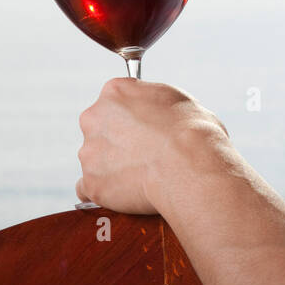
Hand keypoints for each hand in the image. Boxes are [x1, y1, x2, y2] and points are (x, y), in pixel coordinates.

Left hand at [76, 77, 231, 213]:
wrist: (189, 166)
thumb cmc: (195, 133)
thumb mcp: (179, 101)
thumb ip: (155, 105)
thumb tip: (158, 115)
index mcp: (116, 91)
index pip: (115, 100)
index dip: (132, 116)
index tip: (144, 128)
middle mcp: (94, 117)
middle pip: (100, 129)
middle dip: (118, 141)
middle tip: (144, 153)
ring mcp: (90, 152)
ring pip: (96, 160)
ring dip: (113, 167)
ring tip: (144, 177)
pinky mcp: (92, 183)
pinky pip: (90, 189)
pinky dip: (105, 192)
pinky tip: (126, 193)